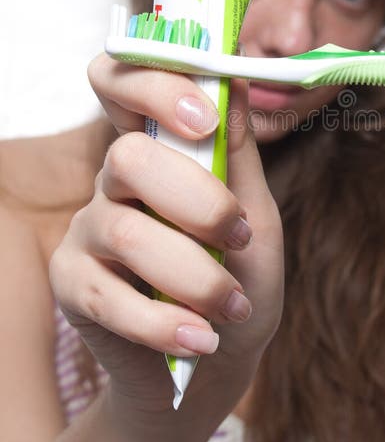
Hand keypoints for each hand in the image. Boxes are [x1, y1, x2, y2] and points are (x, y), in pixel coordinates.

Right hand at [50, 55, 283, 413]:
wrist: (217, 361)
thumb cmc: (239, 279)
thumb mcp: (255, 217)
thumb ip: (239, 155)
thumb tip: (234, 80)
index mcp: (160, 149)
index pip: (122, 82)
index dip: (154, 84)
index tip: (205, 117)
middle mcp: (116, 180)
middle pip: (129, 157)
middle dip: (197, 200)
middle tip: (238, 235)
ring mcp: (88, 231)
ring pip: (127, 233)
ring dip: (196, 276)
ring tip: (233, 307)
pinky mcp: (72, 285)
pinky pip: (108, 297)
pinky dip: (165, 323)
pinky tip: (201, 339)